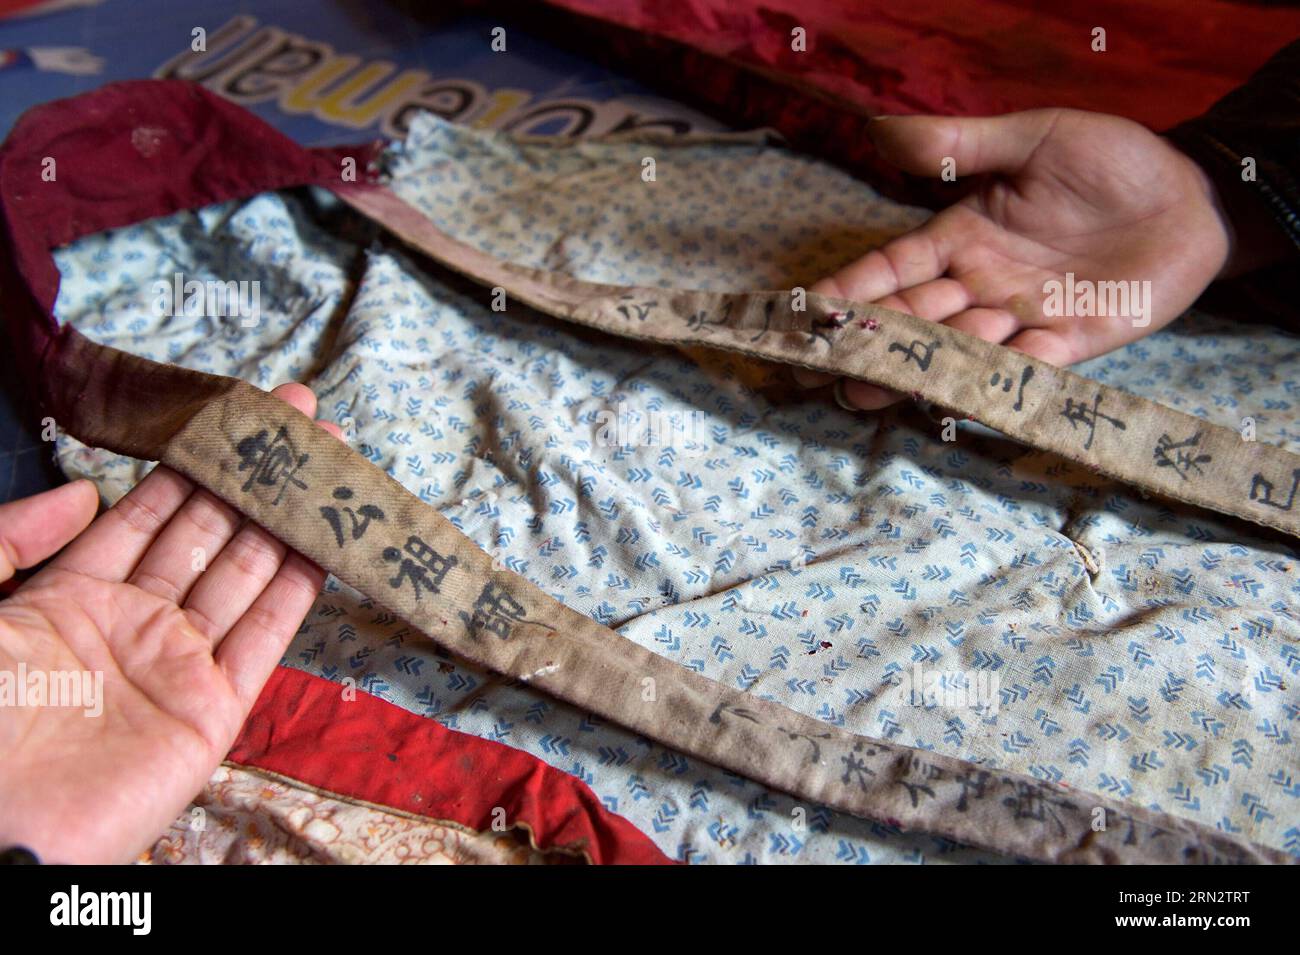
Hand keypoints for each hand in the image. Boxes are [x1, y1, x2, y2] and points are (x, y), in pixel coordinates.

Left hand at [0, 383, 339, 862]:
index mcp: (71, 598)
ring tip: (328, 464)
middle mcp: (135, 623)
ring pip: (246, 575)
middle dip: (253, 477)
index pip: (147, 516)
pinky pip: (263, 638)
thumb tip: (87, 492)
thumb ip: (11, 541)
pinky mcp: (212, 711)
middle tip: (299, 418)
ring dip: (287, 520)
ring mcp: (178, 665)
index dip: (191, 465)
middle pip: (207, 535)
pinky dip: (298, 590)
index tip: (232, 416)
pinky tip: (325, 542)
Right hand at [798, 108, 1232, 408]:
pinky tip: (951, 402)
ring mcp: (1023, 318)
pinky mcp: (1070, 345)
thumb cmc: (1113, 162)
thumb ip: (963, 142)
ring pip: (956, 350)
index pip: (895, 266)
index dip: (852, 286)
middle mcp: (983, 284)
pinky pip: (1024, 370)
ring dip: (911, 373)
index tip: (806, 308)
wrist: (1194, 197)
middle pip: (914, 318)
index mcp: (965, 235)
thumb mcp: (1035, 137)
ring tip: (863, 392)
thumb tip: (882, 131)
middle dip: (866, 342)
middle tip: (817, 368)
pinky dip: (991, 386)